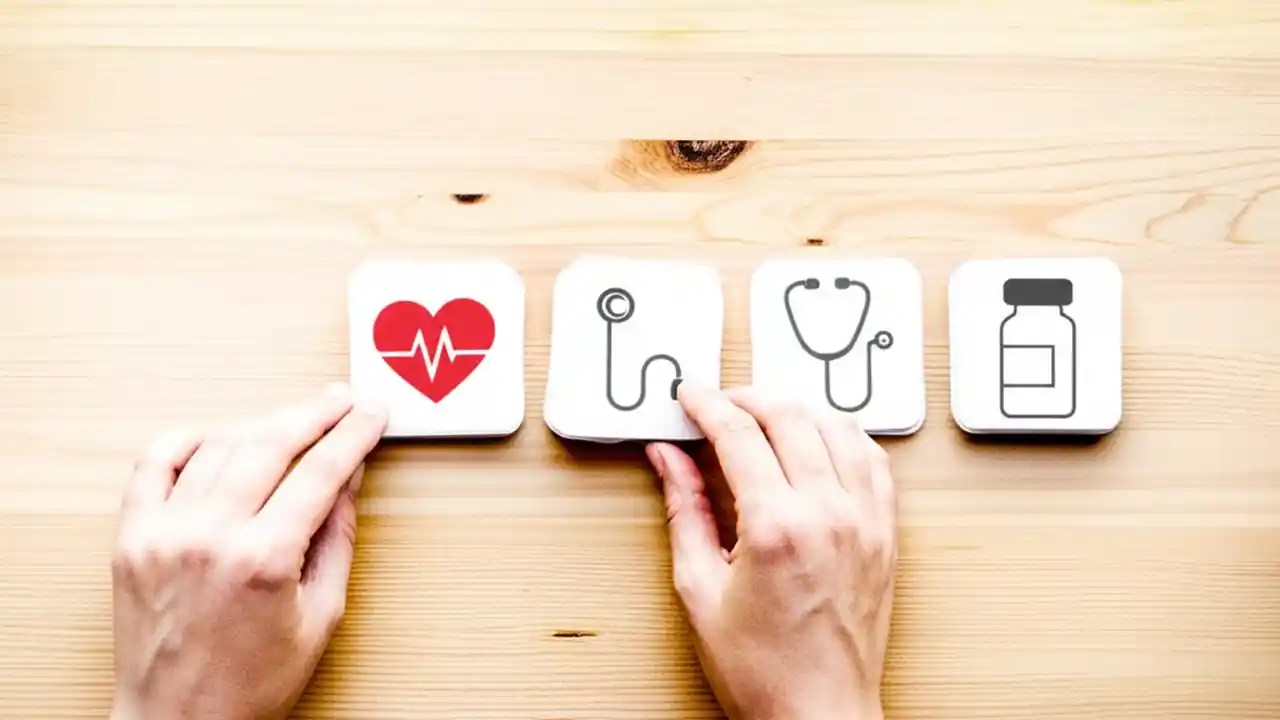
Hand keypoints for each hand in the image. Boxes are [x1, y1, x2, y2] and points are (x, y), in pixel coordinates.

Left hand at [110, 385, 386, 719]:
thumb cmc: (251, 683)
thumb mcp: (321, 616)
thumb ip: (336, 539)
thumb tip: (346, 479)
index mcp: (263, 561)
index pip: (321, 471)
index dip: (353, 434)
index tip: (370, 413)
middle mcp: (209, 538)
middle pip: (270, 444)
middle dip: (315, 414)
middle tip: (340, 400)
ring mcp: (163, 534)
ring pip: (218, 446)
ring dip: (260, 426)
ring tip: (289, 425)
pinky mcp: (132, 538)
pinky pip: (154, 464)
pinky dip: (186, 440)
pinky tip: (216, 438)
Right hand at [647, 385, 896, 719]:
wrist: (819, 716)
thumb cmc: (760, 670)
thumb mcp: (699, 588)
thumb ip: (684, 509)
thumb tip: (667, 458)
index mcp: (776, 527)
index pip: (738, 433)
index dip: (707, 405)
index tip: (689, 396)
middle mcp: (829, 515)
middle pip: (790, 416)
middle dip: (748, 397)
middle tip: (720, 404)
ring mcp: (866, 522)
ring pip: (839, 426)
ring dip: (799, 409)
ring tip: (765, 417)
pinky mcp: (886, 535)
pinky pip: (874, 460)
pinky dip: (844, 437)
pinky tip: (819, 442)